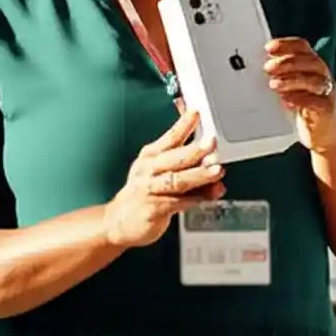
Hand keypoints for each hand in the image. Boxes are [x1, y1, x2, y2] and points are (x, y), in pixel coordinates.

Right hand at [103, 110, 225, 247]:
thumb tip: (209, 151)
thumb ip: (185, 161)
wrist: (119, 222)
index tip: (196, 113)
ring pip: (177, 180)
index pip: (170, 136)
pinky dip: (195, 199)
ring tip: (216, 171)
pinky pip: (177, 203)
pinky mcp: (153, 209)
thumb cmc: (143, 193)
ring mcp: (150, 189)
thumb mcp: (158, 170)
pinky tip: (209, 195)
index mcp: (151, 155)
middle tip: (212, 143)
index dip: (183, 124)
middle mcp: (149, 170)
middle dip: (195, 149)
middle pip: (175, 157)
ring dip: (198, 175)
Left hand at [264, 37, 335, 152]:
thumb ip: (277, 74)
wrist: (320, 132)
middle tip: (268, 68)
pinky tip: (286, 101)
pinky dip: (301, 99)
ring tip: (274, 85)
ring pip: (315, 80)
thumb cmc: (300, 105)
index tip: (268, 48)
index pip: (302, 46)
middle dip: (287, 62)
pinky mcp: (327, 109)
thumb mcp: (288, 86)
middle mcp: (321, 74)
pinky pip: (317, 102)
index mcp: (311, 64)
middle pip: (309, 61)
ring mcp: (326, 91)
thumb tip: (254, 65)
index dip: (286, 44)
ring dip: (292, 80)